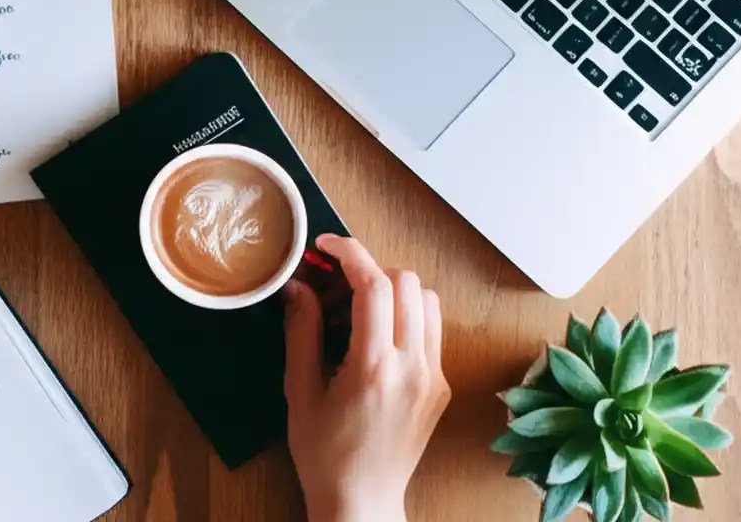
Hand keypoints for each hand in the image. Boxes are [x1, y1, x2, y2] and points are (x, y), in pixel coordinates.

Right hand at [283, 235, 449, 521]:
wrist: (361, 501)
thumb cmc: (324, 455)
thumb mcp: (300, 392)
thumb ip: (301, 333)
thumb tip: (298, 287)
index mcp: (375, 368)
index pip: (374, 286)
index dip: (350, 253)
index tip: (326, 245)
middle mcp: (414, 367)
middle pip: (407, 282)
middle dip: (370, 270)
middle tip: (335, 283)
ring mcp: (434, 376)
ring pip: (427, 300)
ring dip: (394, 291)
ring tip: (358, 310)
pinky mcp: (441, 386)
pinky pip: (431, 329)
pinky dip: (407, 316)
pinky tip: (377, 337)